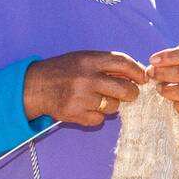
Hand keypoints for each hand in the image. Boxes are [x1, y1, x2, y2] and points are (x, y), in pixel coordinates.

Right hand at [23, 50, 147, 127]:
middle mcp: (86, 78)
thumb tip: (136, 74)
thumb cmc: (63, 71)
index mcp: (90, 60)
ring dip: (112, 104)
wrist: (35, 86)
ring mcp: (81, 98)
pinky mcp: (75, 114)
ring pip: (114, 106)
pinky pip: (99, 119)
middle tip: (129, 93)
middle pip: (125, 89)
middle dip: (132, 93)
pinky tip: (87, 107)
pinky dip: (97, 115)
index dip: (138, 71)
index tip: (144, 78)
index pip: (123, 63)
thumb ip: (107, 64)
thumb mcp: (84, 59)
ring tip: (99, 99)